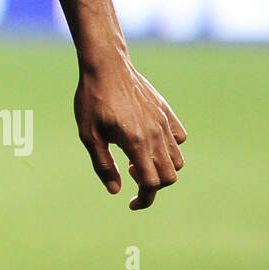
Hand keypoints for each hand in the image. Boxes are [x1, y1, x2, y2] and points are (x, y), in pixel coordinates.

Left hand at [74, 56, 186, 210]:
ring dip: (161, 168)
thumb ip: (103, 165)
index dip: (144, 199)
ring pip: (177, 160)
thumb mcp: (89, 135)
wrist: (106, 67)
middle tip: (131, 176)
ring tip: (136, 157)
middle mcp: (156, 135)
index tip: (131, 203)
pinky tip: (150, 142)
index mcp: (136, 143)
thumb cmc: (92, 100)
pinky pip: (179, 138)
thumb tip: (116, 191)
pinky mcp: (167, 112)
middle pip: (169, 177)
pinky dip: (170, 148)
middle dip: (153, 186)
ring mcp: (164, 123)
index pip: (151, 183)